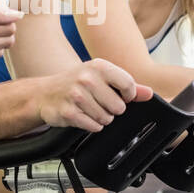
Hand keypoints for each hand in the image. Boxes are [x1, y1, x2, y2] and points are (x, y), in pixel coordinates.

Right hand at [37, 59, 153, 131]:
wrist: (44, 93)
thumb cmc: (76, 83)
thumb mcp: (101, 77)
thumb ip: (127, 85)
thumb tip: (149, 93)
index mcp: (99, 66)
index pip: (128, 85)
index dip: (128, 96)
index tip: (122, 96)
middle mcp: (87, 78)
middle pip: (119, 107)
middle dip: (112, 110)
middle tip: (100, 103)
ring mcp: (77, 95)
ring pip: (106, 119)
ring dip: (101, 118)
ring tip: (89, 109)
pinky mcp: (69, 112)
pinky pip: (93, 126)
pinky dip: (91, 125)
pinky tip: (82, 115)